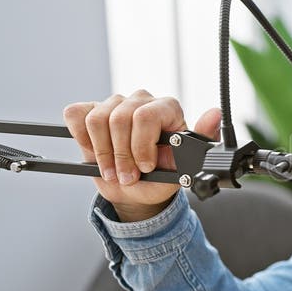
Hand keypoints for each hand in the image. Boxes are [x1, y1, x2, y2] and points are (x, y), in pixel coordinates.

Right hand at [63, 90, 221, 221]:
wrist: (135, 189)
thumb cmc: (161, 176)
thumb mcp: (183, 167)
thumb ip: (201, 140)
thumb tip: (215, 114)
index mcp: (167, 109)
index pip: (146, 116)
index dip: (140, 145)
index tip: (144, 168)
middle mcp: (142, 100)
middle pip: (119, 119)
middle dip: (120, 156)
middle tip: (127, 177)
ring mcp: (115, 103)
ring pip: (97, 119)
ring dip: (103, 153)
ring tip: (114, 172)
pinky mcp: (90, 110)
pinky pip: (76, 115)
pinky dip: (83, 139)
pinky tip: (95, 152)